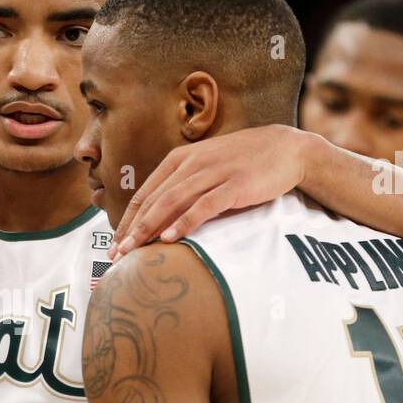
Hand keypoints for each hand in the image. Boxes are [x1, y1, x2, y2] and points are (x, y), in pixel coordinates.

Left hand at [110, 124, 313, 258]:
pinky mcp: (234, 184)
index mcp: (179, 159)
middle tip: (117, 255)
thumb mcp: (206, 168)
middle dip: (132, 229)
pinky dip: (185, 222)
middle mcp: (191, 164)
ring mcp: (213, 173)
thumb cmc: (243, 162)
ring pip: (172, 202)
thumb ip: (183, 187)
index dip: (127, 220)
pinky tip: (171, 238)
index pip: (145, 193)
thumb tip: (159, 219)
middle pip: (153, 200)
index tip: (115, 244)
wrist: (287, 148)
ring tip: (134, 250)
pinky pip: (204, 205)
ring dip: (150, 228)